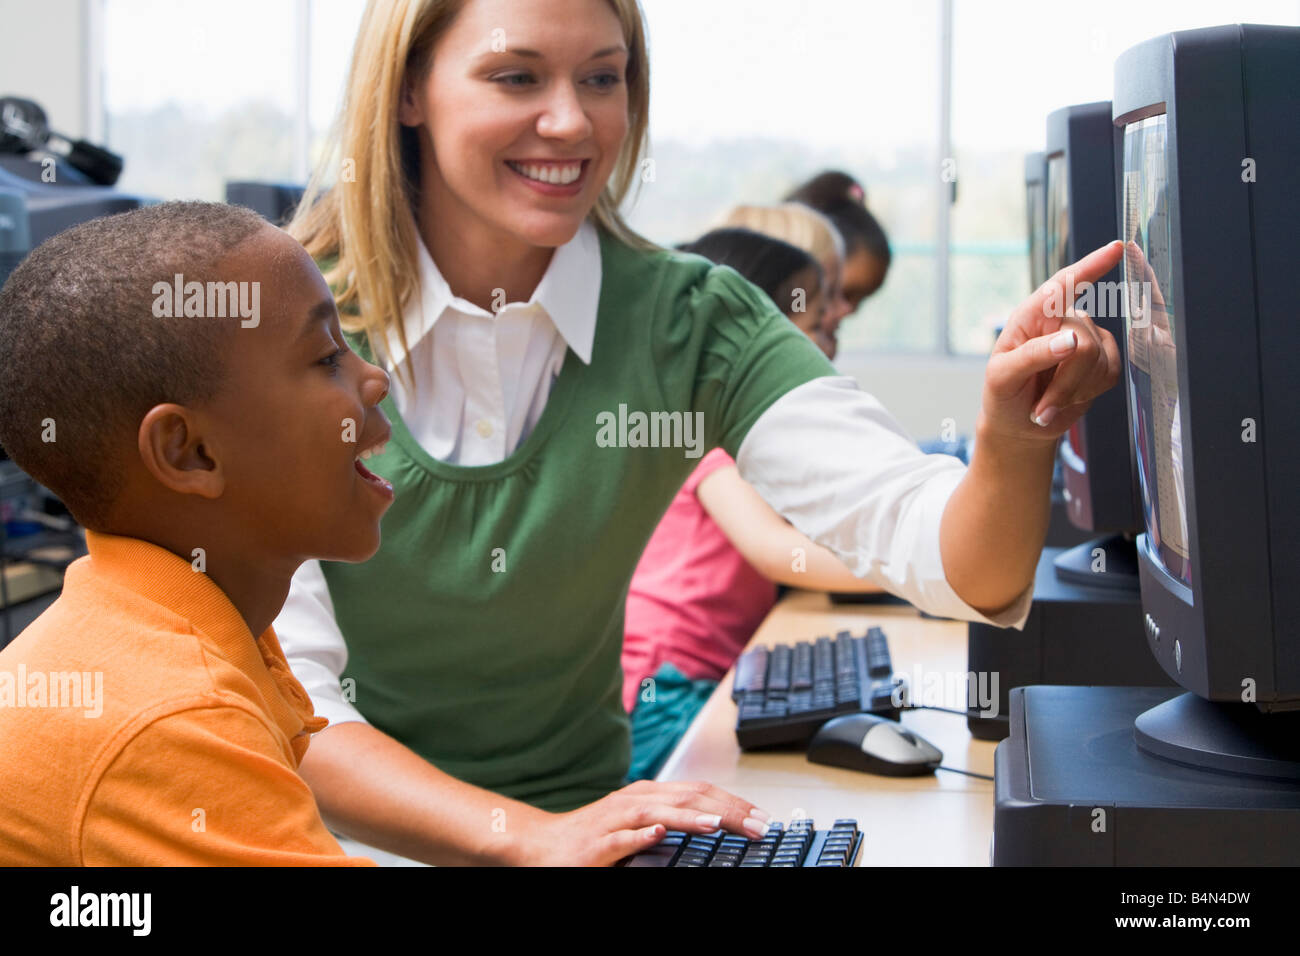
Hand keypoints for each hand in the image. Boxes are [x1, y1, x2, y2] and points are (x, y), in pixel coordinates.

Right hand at [514, 779, 769, 865]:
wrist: (541, 845)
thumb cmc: (593, 836)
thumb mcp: (637, 823)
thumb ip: (671, 819)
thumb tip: (717, 822)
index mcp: (649, 795)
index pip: (699, 792)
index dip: (733, 802)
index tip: (762, 819)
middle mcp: (634, 801)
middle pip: (687, 799)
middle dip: (725, 810)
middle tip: (757, 825)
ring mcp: (613, 821)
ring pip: (657, 812)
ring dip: (690, 817)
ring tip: (718, 824)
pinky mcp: (595, 846)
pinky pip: (620, 839)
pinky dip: (641, 835)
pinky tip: (658, 833)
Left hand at [979, 241, 1123, 443]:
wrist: (1018, 426)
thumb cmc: (1003, 396)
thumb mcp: (1003, 377)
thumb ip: (1033, 355)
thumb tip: (1071, 340)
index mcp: (1032, 316)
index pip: (1063, 285)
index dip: (1091, 266)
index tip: (1116, 248)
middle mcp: (1061, 322)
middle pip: (1083, 342)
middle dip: (1065, 380)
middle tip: (1041, 404)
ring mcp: (1085, 340)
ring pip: (1098, 360)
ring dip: (1072, 391)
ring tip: (1047, 402)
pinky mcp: (1102, 361)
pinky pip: (1111, 373)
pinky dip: (1087, 394)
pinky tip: (1067, 400)